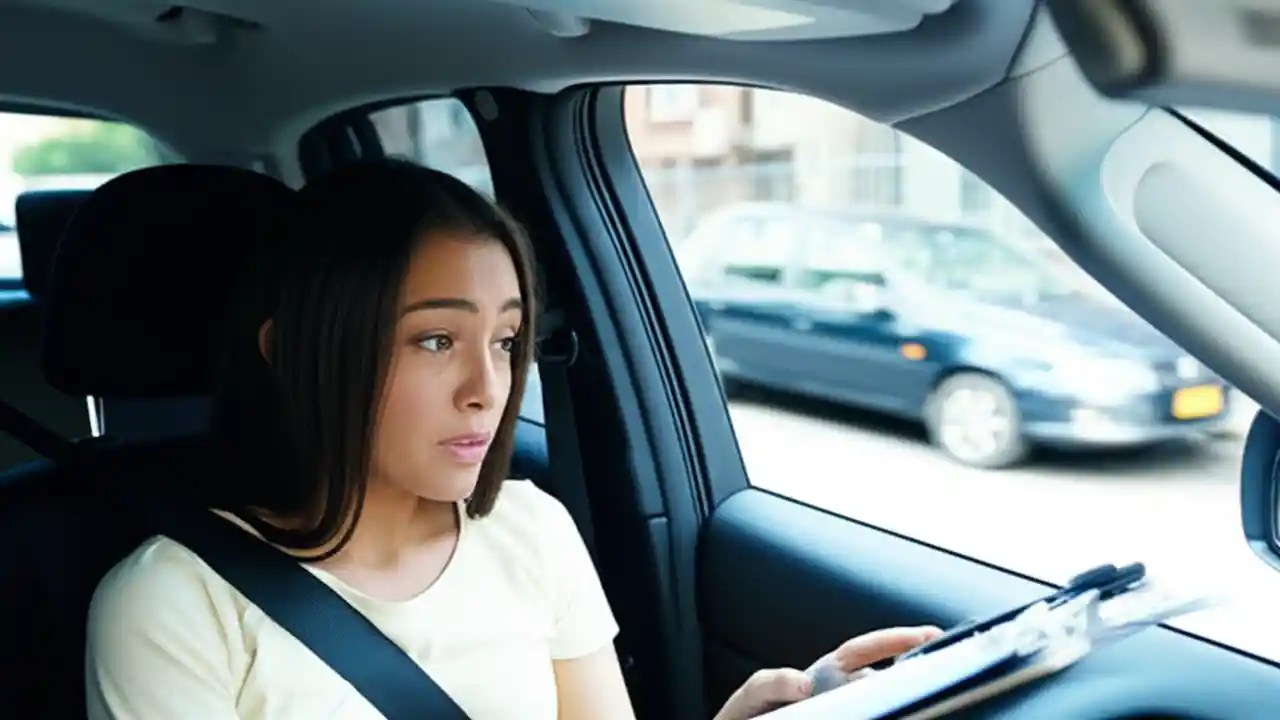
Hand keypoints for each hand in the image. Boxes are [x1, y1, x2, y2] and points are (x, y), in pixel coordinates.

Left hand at [711, 625, 942, 719]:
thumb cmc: (751, 716)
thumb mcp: (754, 695)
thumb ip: (773, 683)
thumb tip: (805, 684)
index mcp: (825, 673)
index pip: (866, 650)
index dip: (896, 640)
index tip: (928, 635)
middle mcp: (844, 694)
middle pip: (887, 678)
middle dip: (916, 669)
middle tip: (948, 668)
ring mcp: (848, 712)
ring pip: (885, 705)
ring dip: (908, 702)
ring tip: (930, 700)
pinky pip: (874, 717)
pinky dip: (891, 715)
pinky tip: (908, 714)